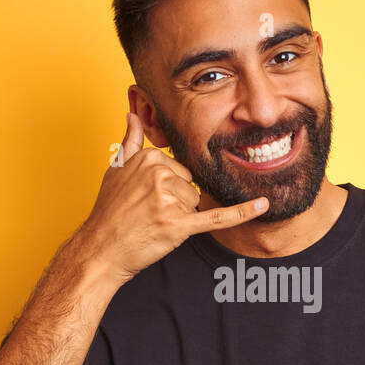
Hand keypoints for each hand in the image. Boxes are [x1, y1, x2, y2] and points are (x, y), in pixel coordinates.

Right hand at [78, 112, 267, 285]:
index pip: (179, 169)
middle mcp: (159, 174)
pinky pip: (217, 216)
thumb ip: (130, 140)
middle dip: (175, 202)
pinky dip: (242, 212)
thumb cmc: (109, 212)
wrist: (101, 249)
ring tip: (152, 223)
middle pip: (190, 185)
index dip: (167, 187)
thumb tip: (132, 114)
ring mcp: (169, 200)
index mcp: (149, 158)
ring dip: (179, 217)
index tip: (145, 198)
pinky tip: (263, 204)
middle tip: (147, 213)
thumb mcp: (115, 170)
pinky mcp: (178, 225)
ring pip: (195, 203)